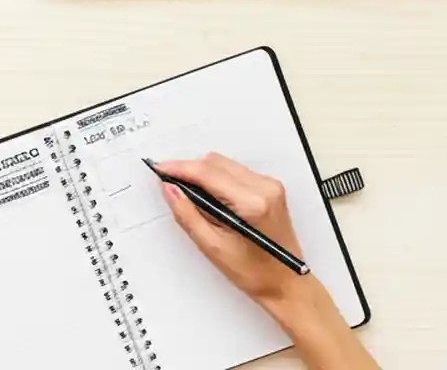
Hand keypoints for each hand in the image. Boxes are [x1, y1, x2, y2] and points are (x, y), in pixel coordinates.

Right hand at [158, 154, 379, 369]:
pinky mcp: (271, 188)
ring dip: (204, 174)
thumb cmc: (256, 273)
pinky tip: (211, 199)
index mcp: (252, 203)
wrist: (286, 283)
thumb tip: (170, 190)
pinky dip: (219, 180)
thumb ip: (188, 214)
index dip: (180, 168)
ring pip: (226, 165)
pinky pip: (237, 172)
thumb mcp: (213, 247)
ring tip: (190, 195)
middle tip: (170, 185)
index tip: (160, 169)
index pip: (207, 173)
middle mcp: (265, 188)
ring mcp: (271, 186)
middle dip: (190, 170)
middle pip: (216, 163)